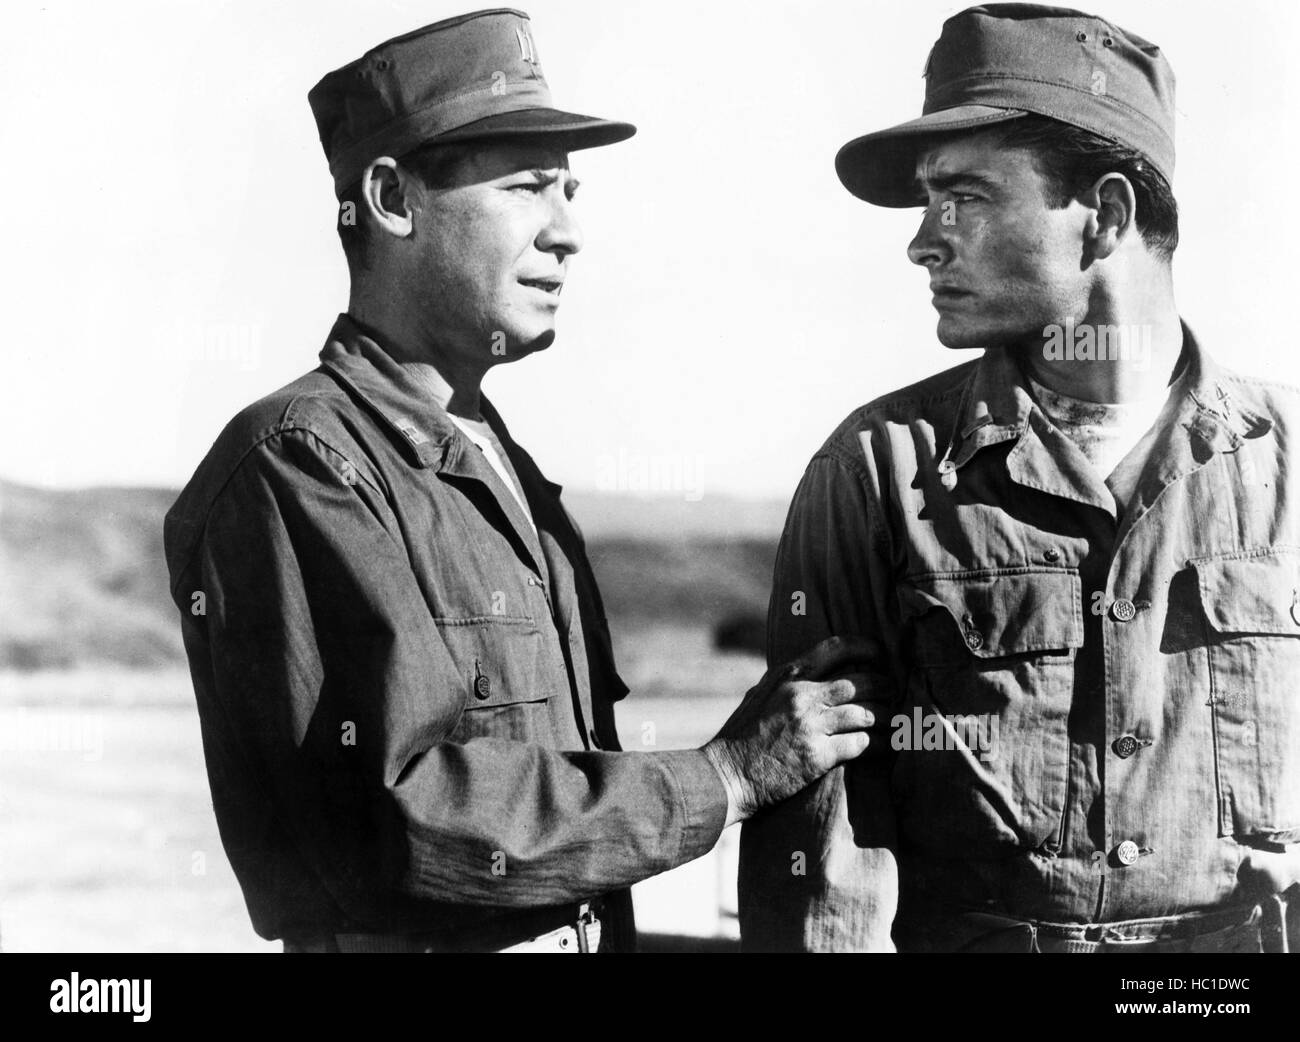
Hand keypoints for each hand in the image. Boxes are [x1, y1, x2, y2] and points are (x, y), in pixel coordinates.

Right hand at [702, 636, 888, 826]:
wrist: (725, 774)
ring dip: (885, 717)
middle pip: (860, 681)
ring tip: (893, 720)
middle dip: (884, 686)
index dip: (865, 647)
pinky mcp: (817, 756)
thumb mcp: (758, 696)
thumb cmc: (738, 737)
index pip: (835, 648)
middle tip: (893, 691)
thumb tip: (807, 673)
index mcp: (786, 676)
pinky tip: (883, 747)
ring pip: (865, 713)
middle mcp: (801, 696)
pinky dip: (877, 744)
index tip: (880, 654)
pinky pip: (860, 744)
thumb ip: (784, 683)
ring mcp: (810, 725)